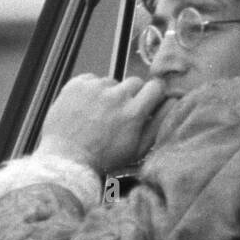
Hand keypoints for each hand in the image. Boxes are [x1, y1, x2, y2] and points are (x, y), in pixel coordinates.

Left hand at [36, 74, 166, 172]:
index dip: (154, 94)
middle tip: (121, 112)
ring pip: (112, 81)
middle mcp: (116, 95)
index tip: (148, 101)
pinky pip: (91, 79)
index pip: (155, 87)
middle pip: (134, 82)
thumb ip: (158, 124)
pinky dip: (91, 90)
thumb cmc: (104, 158)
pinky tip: (86, 107)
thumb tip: (172, 103)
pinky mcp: (77, 84)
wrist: (67, 159)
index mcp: (133, 112)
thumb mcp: (137, 149)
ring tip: (99, 113)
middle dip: (131, 95)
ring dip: (110, 93)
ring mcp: (94, 88)